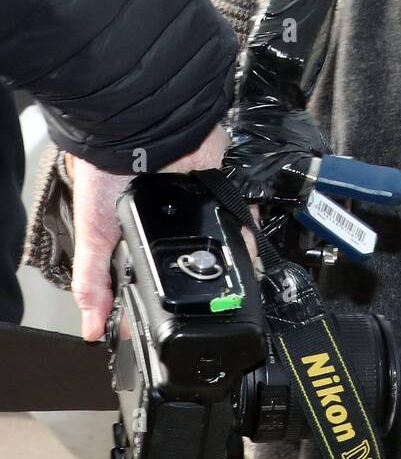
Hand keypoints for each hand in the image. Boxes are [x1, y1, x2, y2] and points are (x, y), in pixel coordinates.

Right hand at [68, 122, 228, 341]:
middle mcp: (170, 220)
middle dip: (208, 281)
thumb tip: (91, 328)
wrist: (137, 130)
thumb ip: (92, 280)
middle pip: (194, 258)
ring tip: (241, 282)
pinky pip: (239, 209)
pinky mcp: (218, 184)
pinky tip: (250, 248)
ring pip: (221, 239)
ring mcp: (195, 203)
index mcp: (139, 232)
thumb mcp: (93, 233)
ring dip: (233, 259)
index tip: (172, 325)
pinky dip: (246, 227)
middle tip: (220, 307)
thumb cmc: (105, 175)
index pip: (153, 273)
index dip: (163, 300)